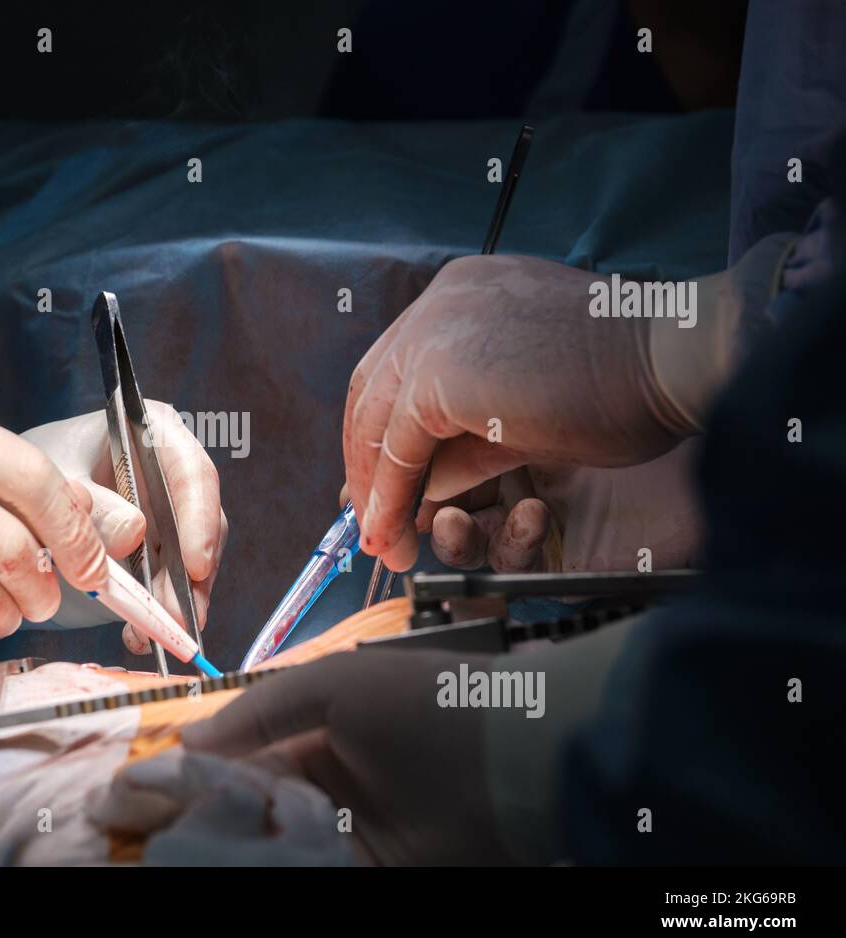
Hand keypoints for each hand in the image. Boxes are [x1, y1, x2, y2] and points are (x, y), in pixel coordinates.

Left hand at [22, 402, 226, 653]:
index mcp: (151, 433)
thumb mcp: (53, 481)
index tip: (195, 565)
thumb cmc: (30, 474)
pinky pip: (167, 583)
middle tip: (176, 616)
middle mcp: (167, 472)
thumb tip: (135, 532)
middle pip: (199, 524)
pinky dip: (157, 612)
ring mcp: (164, 513)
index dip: (199, 519)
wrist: (8, 500)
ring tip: (153, 634)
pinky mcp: (155, 550)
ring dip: (177, 601)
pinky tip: (137, 636)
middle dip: (191, 576)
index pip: (192, 473)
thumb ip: (89, 504)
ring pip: (190, 561)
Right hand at [105, 650, 512, 864]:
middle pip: (245, 811)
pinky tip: (233, 864)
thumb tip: (187, 744)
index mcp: (313, 733)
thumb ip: (257, 711)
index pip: (236, 760)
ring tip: (172, 857)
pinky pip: (307, 871)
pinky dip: (272, 867)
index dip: (189, 777)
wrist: (516, 759)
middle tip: (139, 838)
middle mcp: (324, 784)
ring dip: (229, 851)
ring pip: (269, 847)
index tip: (136, 794)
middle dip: (197, 823)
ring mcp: (345, 833)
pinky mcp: (366, 870)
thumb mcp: (331, 687)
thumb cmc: (425, 704)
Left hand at [344, 255, 689, 570]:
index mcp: (462, 294)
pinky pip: (397, 447)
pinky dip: (390, 496)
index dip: (382, 433)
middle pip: (372, 391)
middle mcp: (440, 302)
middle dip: (366, 465)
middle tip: (371, 522)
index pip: (396, 369)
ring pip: (377, 422)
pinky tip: (392, 532)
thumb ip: (467, 441)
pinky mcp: (437, 372)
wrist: (671, 362)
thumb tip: (421, 487)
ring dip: (374, 490)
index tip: (384, 482)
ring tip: (381, 542)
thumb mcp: (524, 411)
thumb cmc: (626, 382)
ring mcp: (434, 329)